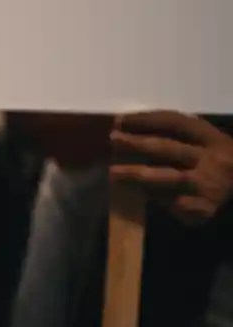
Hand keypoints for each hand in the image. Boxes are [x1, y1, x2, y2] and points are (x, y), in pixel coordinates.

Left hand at [111, 111, 232, 225]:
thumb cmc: (212, 159)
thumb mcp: (202, 140)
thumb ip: (173, 135)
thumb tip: (126, 128)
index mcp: (210, 137)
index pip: (176, 123)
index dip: (147, 119)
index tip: (119, 120)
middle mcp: (212, 159)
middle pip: (170, 149)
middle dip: (138, 144)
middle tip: (113, 140)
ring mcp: (210, 184)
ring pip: (170, 178)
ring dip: (139, 175)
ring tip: (113, 172)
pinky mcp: (206, 207)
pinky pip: (177, 204)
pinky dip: (159, 201)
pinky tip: (141, 199)